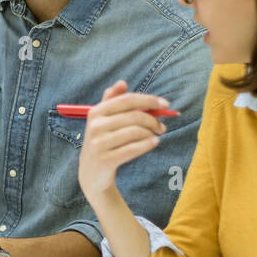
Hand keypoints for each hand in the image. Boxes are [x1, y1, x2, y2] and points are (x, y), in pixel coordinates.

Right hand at [77, 80, 169, 200]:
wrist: (91, 174)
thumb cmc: (103, 142)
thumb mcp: (103, 121)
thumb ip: (112, 101)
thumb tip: (122, 82)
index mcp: (96, 112)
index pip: (127, 100)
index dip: (149, 100)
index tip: (165, 104)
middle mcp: (95, 126)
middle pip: (133, 116)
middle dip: (153, 120)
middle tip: (162, 126)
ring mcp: (99, 144)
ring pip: (135, 132)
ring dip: (151, 133)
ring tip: (156, 136)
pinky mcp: (105, 160)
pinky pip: (133, 149)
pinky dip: (147, 144)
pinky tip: (153, 143)